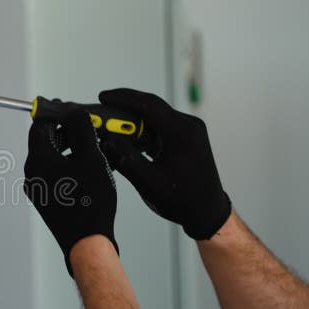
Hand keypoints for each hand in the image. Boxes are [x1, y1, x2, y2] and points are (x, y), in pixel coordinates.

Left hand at [23, 105, 117, 275]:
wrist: (88, 242)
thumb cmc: (90, 203)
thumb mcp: (91, 157)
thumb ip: (81, 129)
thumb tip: (74, 113)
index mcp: (38, 160)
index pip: (39, 125)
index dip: (56, 113)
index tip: (70, 108)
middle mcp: (33, 173)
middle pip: (46, 140)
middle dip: (67, 130)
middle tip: (87, 126)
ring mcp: (38, 188)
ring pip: (52, 157)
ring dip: (71, 147)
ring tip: (94, 146)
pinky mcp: (47, 198)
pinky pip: (55, 172)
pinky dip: (70, 163)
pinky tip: (90, 166)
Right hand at [99, 88, 230, 239]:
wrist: (206, 211)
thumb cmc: (183, 200)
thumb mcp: (149, 183)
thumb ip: (126, 159)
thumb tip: (106, 140)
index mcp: (182, 132)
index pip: (149, 104)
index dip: (123, 98)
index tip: (102, 97)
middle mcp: (188, 126)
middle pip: (150, 108)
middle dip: (123, 110)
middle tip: (101, 115)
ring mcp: (187, 130)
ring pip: (153, 118)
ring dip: (132, 123)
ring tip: (110, 131)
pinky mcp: (183, 137)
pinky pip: (158, 127)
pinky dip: (141, 132)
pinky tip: (127, 140)